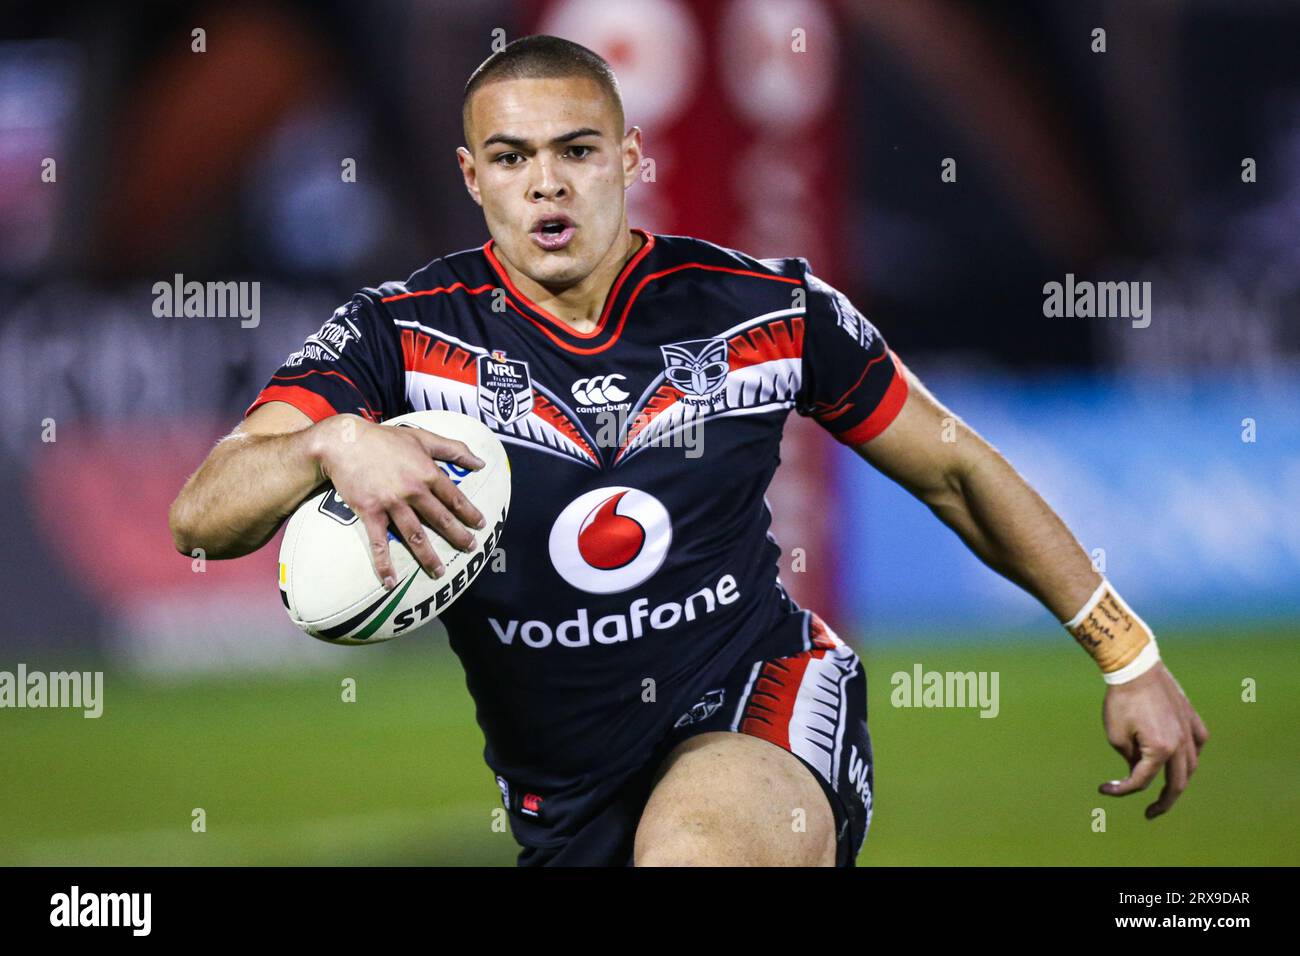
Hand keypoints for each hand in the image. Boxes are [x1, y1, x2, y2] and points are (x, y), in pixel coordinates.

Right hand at [314, 414, 485, 586]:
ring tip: (439, 572)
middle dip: (457, 536)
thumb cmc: (384, 438)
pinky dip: (384, 563)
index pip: (455, 498)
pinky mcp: (370, 512)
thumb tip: (481, 462)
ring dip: (428, 557)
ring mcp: (391, 503)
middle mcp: (413, 490)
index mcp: (427, 472)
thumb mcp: (422, 437)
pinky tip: (391, 581)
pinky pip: (379, 543)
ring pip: (415, 535)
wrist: (344, 442)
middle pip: (440, 519)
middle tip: (470, 549)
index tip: (481, 526)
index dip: (469, 513)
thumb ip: (453, 449)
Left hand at [1099, 661, 1209, 817]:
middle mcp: (1181, 743)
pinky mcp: (1191, 717)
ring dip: (1178, 781)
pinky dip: (1191, 755)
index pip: (1142, 781)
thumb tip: (1140, 770)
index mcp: (1160, 749)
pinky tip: (1182, 759)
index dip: (1121, 790)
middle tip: (1150, 813)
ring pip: (1191, 766)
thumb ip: (1130, 760)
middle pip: (1176, 783)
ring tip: (1166, 791)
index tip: (1103, 788)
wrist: (1134, 665)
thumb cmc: (1120, 699)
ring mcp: (1190, 730)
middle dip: (1163, 802)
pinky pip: (1198, 743)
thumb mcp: (1115, 734)